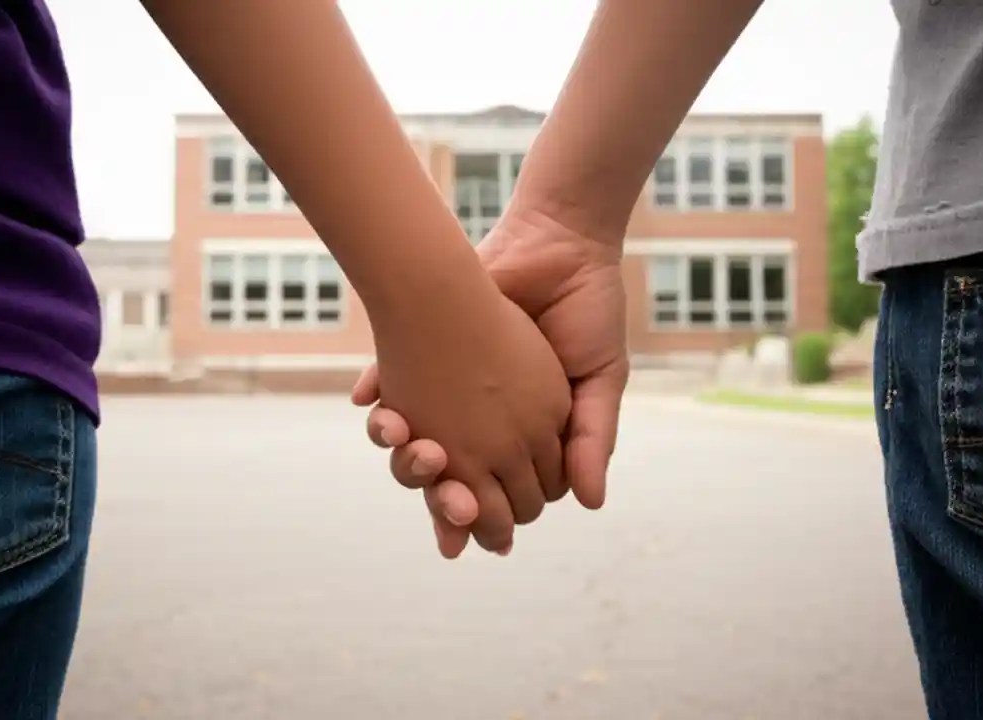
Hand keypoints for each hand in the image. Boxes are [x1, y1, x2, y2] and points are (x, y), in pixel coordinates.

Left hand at [354, 208, 629, 556]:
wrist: (558, 247)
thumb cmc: (588, 314)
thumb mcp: (601, 379)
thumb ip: (592, 439)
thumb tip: (590, 504)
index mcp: (524, 438)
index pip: (497, 497)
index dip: (487, 520)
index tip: (485, 537)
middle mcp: (479, 423)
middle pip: (447, 483)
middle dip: (444, 500)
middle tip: (453, 505)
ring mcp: (446, 394)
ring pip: (411, 451)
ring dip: (409, 462)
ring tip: (425, 454)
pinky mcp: (420, 357)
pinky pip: (388, 397)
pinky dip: (381, 412)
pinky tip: (382, 415)